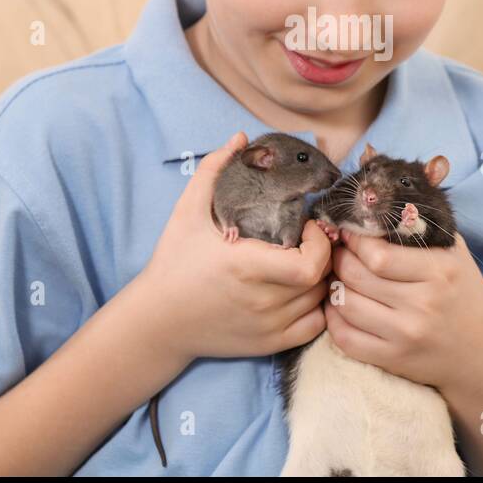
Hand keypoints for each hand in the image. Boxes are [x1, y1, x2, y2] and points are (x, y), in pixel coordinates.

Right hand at [134, 131, 331, 362]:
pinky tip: (302, 291)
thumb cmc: (174, 262)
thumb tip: (240, 138)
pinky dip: (317, 308)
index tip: (306, 227)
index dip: (320, 244)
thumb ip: (214, 171)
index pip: (310, 265)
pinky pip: (314, 328)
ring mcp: (268, 327)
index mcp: (246, 268)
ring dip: (321, 279)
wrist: (158, 321)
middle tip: (310, 239)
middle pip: (321, 280)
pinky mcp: (269, 344)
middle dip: (324, 255)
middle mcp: (262, 302)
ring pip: (320, 302)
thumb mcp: (187, 212)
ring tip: (305, 260)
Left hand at [324, 227, 482, 395]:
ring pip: (346, 305)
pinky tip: (338, 307)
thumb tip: (380, 200)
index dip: (354, 240)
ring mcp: (407, 334)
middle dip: (339, 260)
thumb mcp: (455, 254)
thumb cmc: (465, 295)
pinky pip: (346, 338)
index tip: (349, 232)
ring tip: (338, 277)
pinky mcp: (394, 359)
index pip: (377, 254)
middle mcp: (423, 303)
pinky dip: (333, 320)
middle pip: (356, 276)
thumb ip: (422, 225)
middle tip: (338, 252)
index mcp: (439, 271)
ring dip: (334, 288)